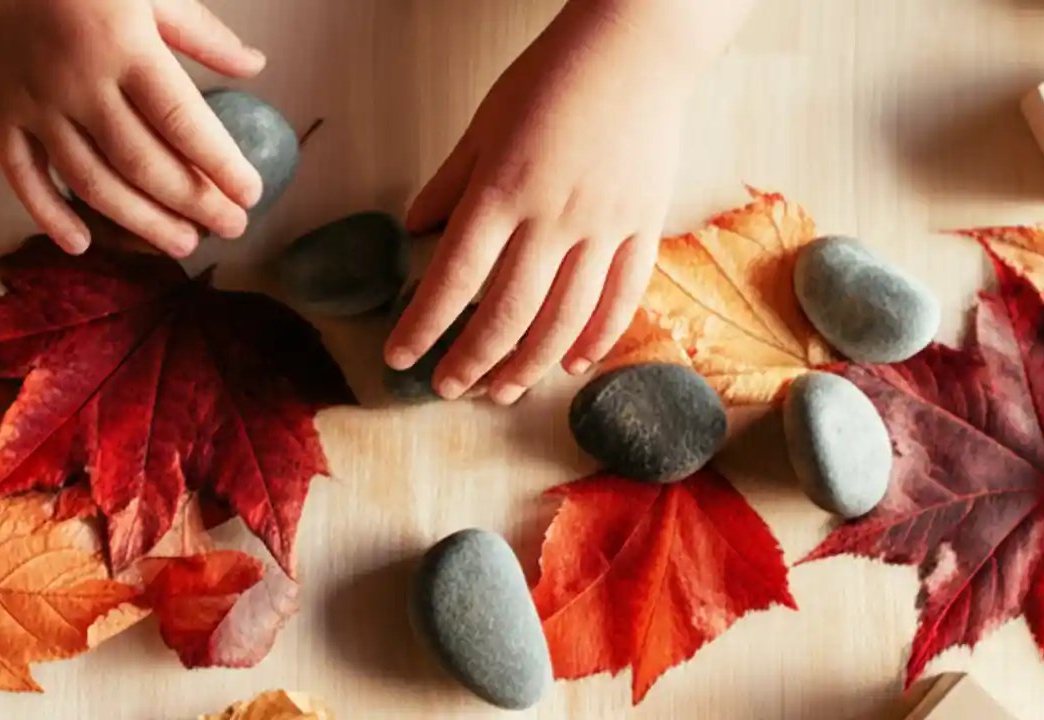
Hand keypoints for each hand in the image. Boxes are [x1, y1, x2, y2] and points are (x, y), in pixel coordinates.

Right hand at [0, 0, 264, 256]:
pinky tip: (82, 244)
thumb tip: (255, 66)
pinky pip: (22, 174)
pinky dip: (49, 214)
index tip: (252, 195)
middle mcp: (80, 85)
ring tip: (184, 243)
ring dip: (141, 222)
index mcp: (126, 49)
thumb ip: (202, 33)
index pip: (184, 124)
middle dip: (194, 204)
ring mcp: (35, 103)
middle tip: (231, 228)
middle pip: (144, 164)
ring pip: (92, 181)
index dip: (222, 166)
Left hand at [385, 1, 699, 404]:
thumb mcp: (486, 123)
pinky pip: (622, 298)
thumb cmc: (552, 77)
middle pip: (507, 312)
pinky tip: (572, 365)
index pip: (453, 276)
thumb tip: (415, 228)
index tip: (399, 359)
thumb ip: (451, 181)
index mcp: (503, 189)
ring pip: (564, 319)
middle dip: (472, 361)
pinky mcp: (644, 227)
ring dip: (528, 365)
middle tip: (448, 389)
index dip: (423, 325)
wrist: (637, 46)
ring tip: (501, 392)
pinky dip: (597, 338)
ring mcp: (604, 227)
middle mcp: (553, 218)